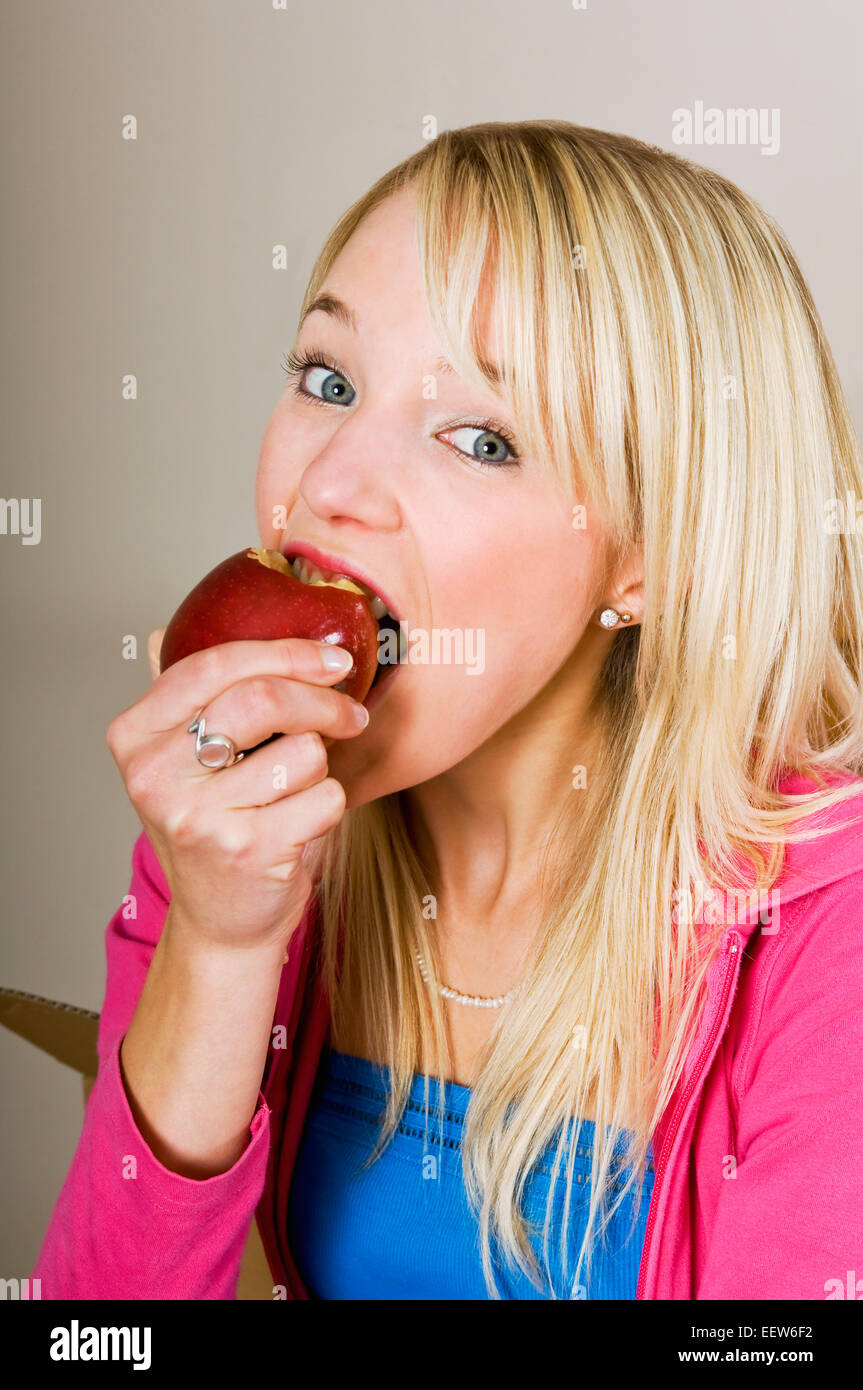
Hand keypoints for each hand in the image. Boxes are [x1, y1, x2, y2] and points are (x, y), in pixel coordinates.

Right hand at [107, 629, 369, 950]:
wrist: (221, 924)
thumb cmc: (216, 828)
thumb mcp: (185, 761)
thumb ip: (189, 699)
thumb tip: (174, 626)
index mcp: (135, 737)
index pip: (212, 664)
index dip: (284, 651)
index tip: (333, 658)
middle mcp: (155, 775)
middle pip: (262, 699)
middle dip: (322, 701)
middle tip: (350, 714)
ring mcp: (196, 815)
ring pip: (302, 752)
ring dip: (319, 770)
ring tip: (294, 796)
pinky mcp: (244, 849)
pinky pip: (324, 797)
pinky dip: (329, 807)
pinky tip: (300, 826)